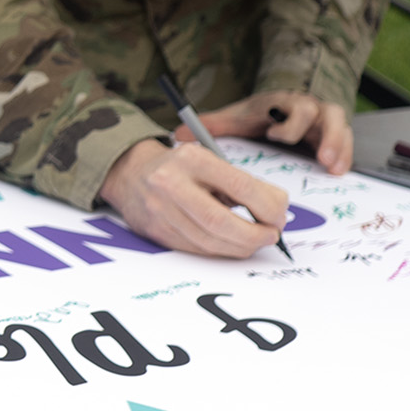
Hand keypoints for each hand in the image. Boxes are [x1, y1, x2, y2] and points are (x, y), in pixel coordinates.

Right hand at [100, 138, 289, 258]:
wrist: (130, 173)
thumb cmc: (181, 168)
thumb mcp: (211, 162)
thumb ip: (245, 183)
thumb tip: (278, 210)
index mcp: (192, 159)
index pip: (240, 186)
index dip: (267, 208)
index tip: (278, 218)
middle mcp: (171, 183)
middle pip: (221, 221)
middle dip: (254, 235)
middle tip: (270, 236)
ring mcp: (160, 209)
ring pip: (209, 241)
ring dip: (240, 247)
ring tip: (253, 241)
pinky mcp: (156, 231)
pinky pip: (196, 249)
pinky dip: (220, 250)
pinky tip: (230, 244)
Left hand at [177, 90, 352, 174]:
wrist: (280, 103)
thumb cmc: (258, 113)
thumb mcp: (237, 117)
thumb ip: (212, 125)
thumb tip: (177, 134)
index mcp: (282, 102)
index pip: (292, 106)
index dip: (288, 122)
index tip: (276, 135)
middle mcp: (307, 106)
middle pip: (323, 113)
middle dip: (323, 135)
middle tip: (321, 157)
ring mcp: (322, 118)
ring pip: (339, 125)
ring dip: (339, 145)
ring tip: (334, 167)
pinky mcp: (333, 132)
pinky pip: (346, 140)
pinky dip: (345, 154)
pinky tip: (339, 171)